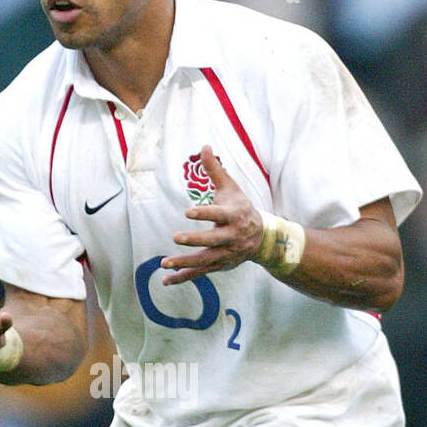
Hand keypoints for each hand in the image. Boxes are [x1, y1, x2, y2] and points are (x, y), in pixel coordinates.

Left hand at [160, 146, 263, 285]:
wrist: (262, 237)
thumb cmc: (241, 207)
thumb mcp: (230, 188)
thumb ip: (215, 170)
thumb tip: (204, 145)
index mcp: (234, 216)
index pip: (219, 215)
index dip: (205, 214)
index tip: (188, 212)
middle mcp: (231, 237)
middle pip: (213, 241)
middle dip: (195, 240)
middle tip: (176, 237)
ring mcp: (226, 254)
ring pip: (205, 260)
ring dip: (185, 263)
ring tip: (164, 264)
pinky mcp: (220, 265)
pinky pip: (200, 272)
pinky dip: (184, 277)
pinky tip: (167, 280)